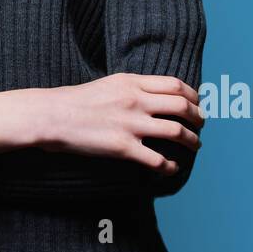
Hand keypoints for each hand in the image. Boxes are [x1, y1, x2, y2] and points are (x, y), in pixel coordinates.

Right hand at [37, 74, 203, 174]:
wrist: (51, 115)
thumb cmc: (75, 101)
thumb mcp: (108, 83)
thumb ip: (133, 87)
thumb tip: (153, 95)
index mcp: (132, 82)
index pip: (175, 85)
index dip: (193, 96)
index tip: (197, 104)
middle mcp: (135, 101)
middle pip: (182, 107)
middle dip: (198, 118)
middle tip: (200, 125)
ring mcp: (131, 124)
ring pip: (177, 132)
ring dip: (192, 141)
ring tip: (195, 146)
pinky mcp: (123, 148)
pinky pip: (157, 159)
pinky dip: (170, 166)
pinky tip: (171, 168)